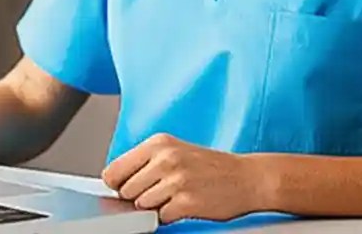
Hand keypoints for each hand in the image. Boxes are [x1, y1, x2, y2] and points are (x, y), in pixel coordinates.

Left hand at [101, 134, 263, 224]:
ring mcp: (176, 180)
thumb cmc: (210, 167)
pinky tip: (182, 206)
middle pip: (125, 191)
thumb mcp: (174, 151)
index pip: (113, 171)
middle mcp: (165, 158)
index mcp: (158, 144)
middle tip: (158, 194)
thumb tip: (115, 184)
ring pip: (142, 205)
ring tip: (173, 198)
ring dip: (154, 208)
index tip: (125, 189)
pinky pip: (161, 217)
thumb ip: (145, 163)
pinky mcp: (187, 202)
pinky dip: (169, 217)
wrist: (247, 177)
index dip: (117, 185)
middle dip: (137, 198)